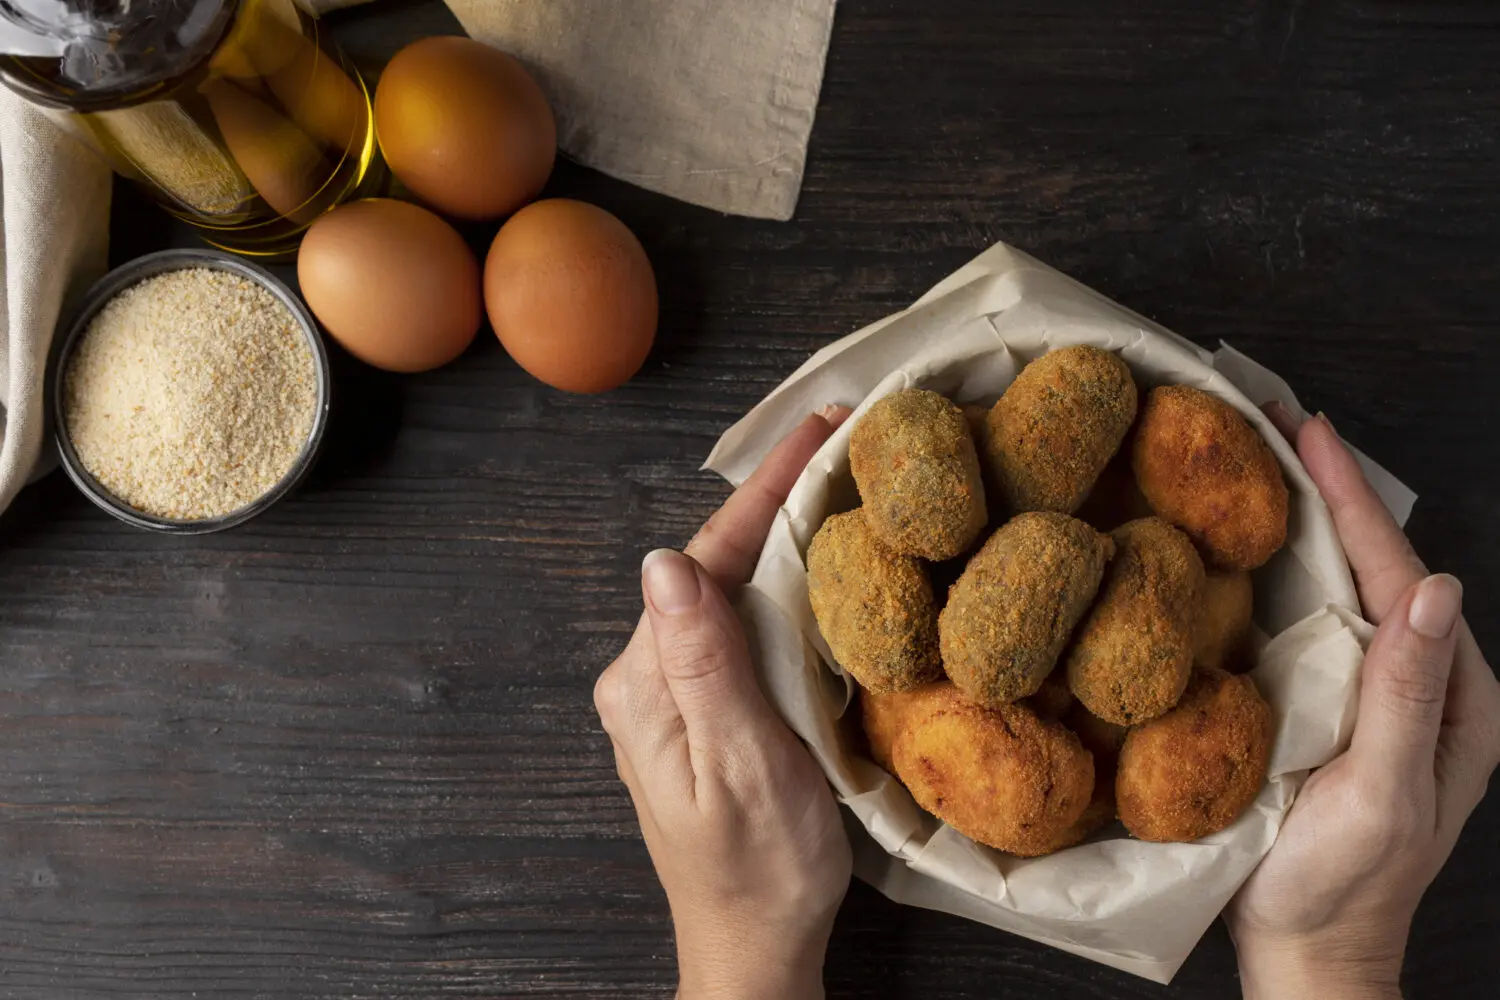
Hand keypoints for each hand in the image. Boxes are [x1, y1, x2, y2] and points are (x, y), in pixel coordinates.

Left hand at [594, 406, 854, 999]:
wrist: (753, 944)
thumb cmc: (759, 870)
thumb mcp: (739, 767)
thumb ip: (703, 666)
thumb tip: (665, 563)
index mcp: (644, 685)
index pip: (706, 560)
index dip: (765, 490)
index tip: (820, 429)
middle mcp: (645, 677)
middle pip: (713, 564)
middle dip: (775, 497)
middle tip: (840, 437)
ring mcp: (670, 691)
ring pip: (726, 589)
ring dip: (779, 533)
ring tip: (834, 477)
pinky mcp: (699, 706)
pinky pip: (736, 623)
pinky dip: (778, 581)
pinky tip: (813, 559)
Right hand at [1227, 407, 1499, 999]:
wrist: (1306, 952)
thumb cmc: (1340, 886)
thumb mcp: (1383, 796)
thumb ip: (1408, 698)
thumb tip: (1434, 590)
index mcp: (1450, 696)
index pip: (1399, 574)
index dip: (1352, 498)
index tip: (1307, 429)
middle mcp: (1419, 682)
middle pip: (1376, 565)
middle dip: (1330, 489)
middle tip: (1273, 421)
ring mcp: (1374, 695)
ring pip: (1344, 586)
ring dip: (1305, 519)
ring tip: (1262, 460)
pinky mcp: (1329, 708)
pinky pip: (1313, 622)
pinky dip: (1284, 568)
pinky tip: (1251, 542)